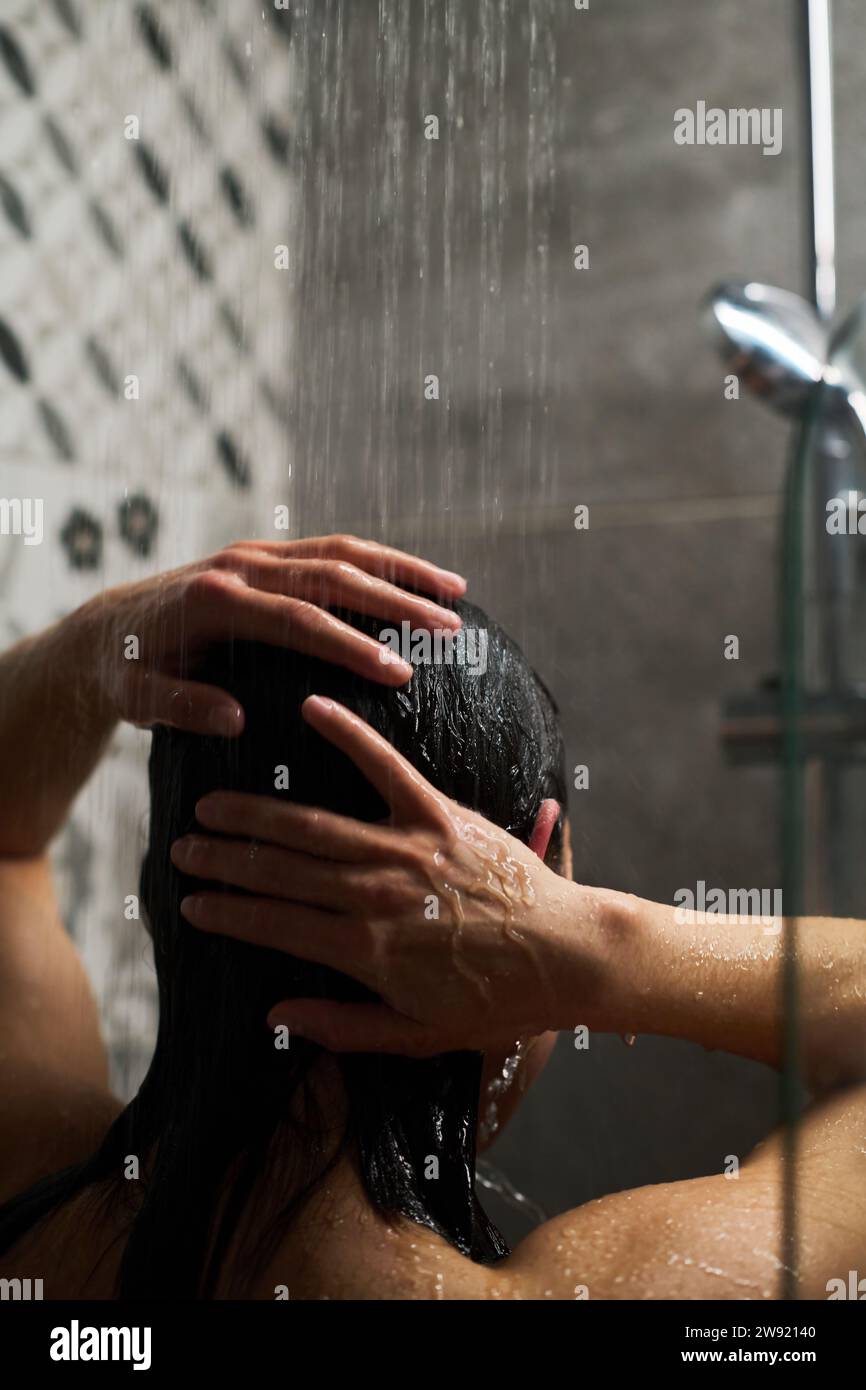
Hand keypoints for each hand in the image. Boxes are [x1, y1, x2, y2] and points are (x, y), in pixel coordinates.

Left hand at [75, 536, 464, 736]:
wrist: (106, 629)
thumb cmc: (126, 671)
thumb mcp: (137, 698)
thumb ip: (179, 706)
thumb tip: (234, 720)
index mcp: (215, 601)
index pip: (297, 620)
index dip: (350, 644)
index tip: (397, 670)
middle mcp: (241, 566)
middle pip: (333, 576)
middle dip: (397, 600)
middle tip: (449, 630)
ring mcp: (257, 555)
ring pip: (342, 553)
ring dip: (402, 569)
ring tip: (457, 593)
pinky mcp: (267, 557)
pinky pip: (333, 552)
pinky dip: (380, 562)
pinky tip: (420, 580)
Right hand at [172, 695, 613, 1054]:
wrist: (571, 955)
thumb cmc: (498, 1001)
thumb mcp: (417, 1036)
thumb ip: (342, 1025)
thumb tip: (274, 1013)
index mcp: (367, 952)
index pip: (275, 926)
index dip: (227, 913)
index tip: (191, 904)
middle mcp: (378, 896)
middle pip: (281, 872)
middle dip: (226, 860)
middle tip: (183, 847)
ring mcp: (409, 851)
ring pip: (314, 828)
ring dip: (257, 814)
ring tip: (213, 804)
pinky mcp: (442, 817)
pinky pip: (388, 769)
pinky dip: (350, 735)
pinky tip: (311, 708)